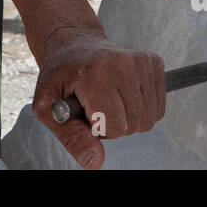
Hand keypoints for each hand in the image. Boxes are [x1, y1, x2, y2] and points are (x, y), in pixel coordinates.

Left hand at [32, 28, 166, 169]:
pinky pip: (159, 107)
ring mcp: (140, 61)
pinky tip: (123, 93)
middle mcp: (121, 63)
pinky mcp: (153, 62)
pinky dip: (142, 108)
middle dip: (113, 124)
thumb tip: (95, 162)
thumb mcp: (48, 107)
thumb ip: (71, 137)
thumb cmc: (59, 76)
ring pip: (148, 118)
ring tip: (108, 98)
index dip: (97, 128)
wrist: (73, 44)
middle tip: (95, 103)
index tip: (85, 110)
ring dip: (129, 118)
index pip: (113, 128)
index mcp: (92, 75)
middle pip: (133, 125)